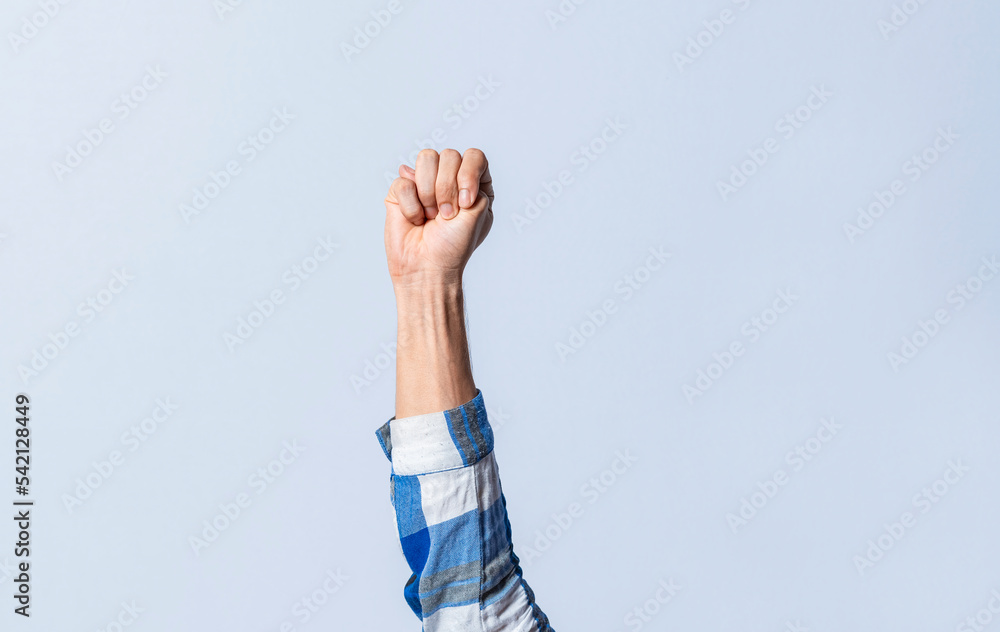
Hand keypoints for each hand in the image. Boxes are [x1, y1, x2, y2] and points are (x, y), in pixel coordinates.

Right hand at [384, 148, 493, 288]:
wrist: (427, 268)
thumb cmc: (454, 247)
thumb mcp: (479, 212)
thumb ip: (474, 181)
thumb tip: (441, 162)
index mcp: (474, 185)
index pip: (474, 157)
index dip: (468, 174)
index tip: (465, 202)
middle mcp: (450, 180)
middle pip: (449, 156)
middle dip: (447, 188)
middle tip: (446, 215)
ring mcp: (424, 183)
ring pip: (426, 159)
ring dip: (429, 193)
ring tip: (430, 216)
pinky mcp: (401, 192)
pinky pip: (404, 181)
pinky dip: (411, 205)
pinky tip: (415, 219)